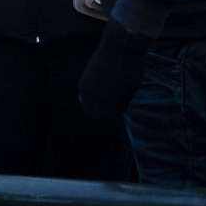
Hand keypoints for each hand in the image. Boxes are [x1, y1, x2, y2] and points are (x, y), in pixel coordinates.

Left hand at [78, 20, 151, 154]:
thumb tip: (119, 87)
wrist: (120, 48)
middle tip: (105, 151)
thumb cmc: (118, 52)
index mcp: (85, 88)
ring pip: (102, 132)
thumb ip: (110, 83)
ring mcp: (98, 106)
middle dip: (99, 139)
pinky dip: (117, 144)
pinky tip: (121, 152)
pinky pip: (113, 132)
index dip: (95, 124)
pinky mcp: (111, 110)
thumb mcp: (110, 70)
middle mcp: (87, 99)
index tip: (100, 133)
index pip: (88, 111)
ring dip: (108, 146)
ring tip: (113, 157)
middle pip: (92, 125)